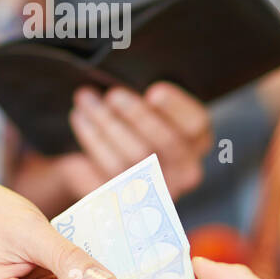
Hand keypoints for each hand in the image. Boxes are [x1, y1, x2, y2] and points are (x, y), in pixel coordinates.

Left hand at [62, 82, 211, 201]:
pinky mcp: (126, 202)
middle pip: (165, 143)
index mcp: (198, 140)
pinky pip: (108, 174)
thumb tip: (125, 75)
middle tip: (112, 94)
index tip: (154, 91)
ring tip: (86, 99)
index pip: (196, 124)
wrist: (105, 160)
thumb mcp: (148, 106)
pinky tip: (80, 119)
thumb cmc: (133, 122)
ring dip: (105, 125)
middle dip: (137, 115)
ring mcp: (156, 191)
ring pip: (133, 159)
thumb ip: (149, 96)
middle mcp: (185, 171)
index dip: (177, 108)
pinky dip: (92, 143)